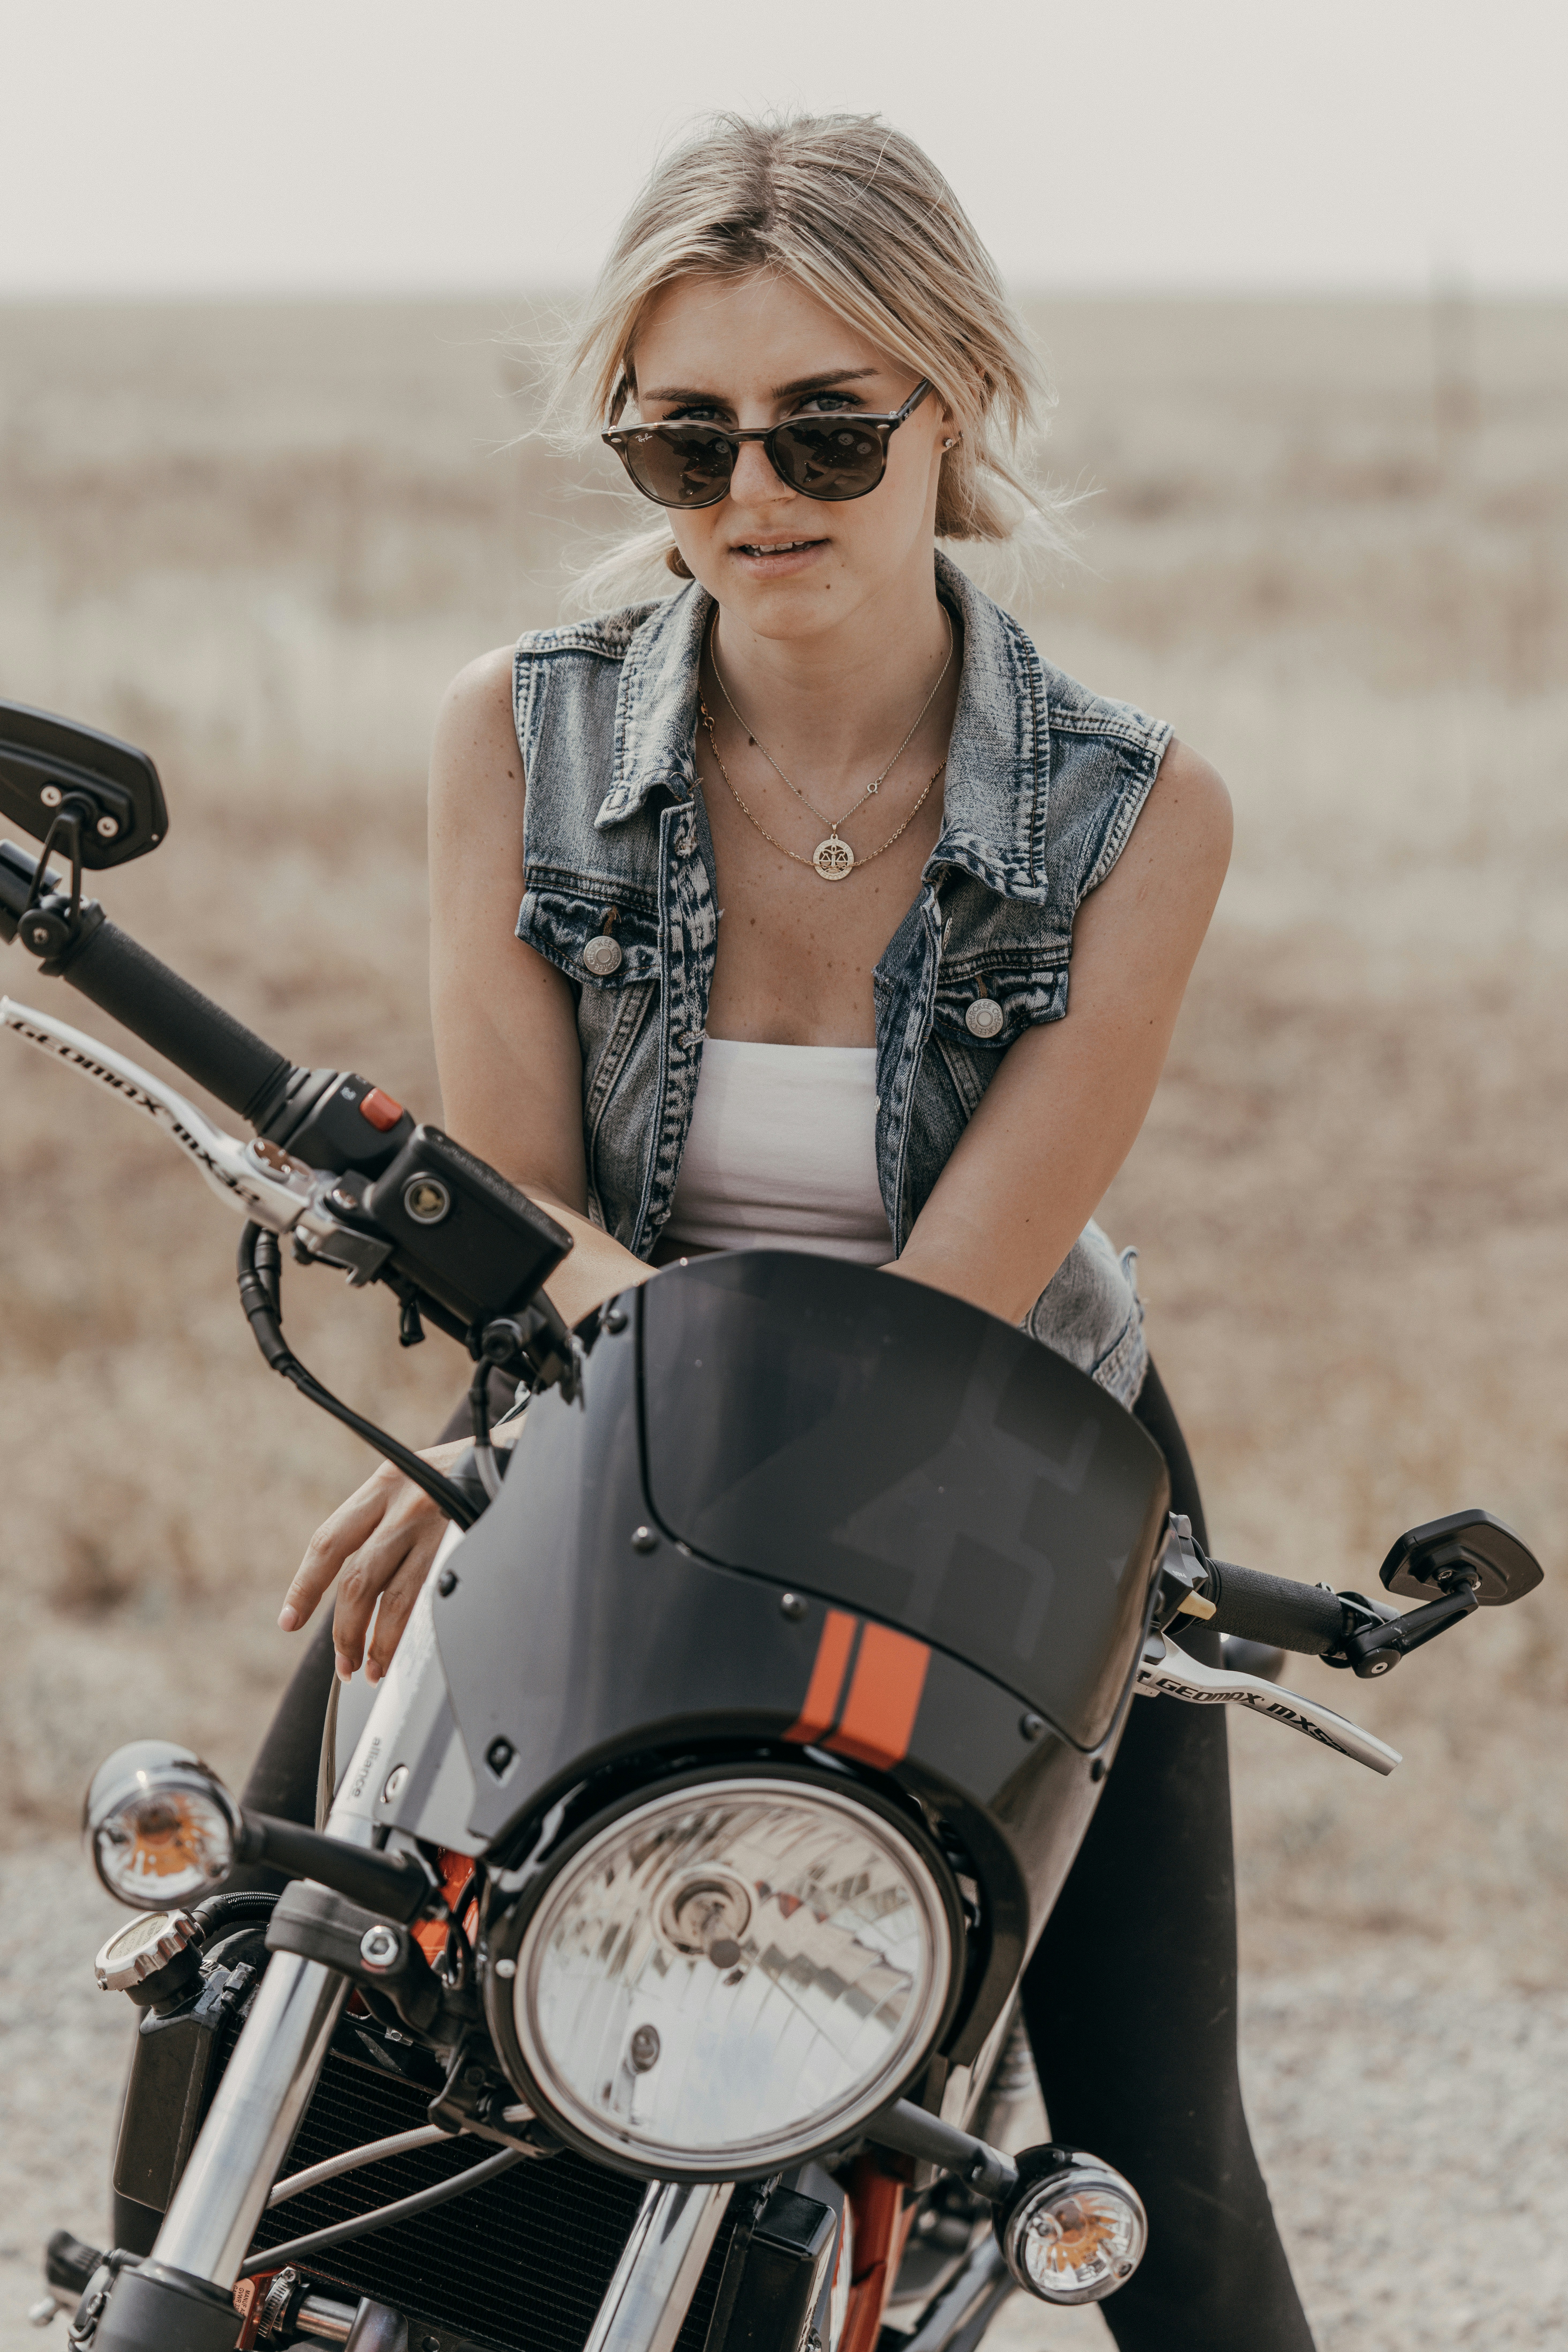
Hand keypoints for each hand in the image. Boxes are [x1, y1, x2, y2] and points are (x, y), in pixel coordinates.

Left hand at [279, 1442, 468, 1683]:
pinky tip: (397, 1650)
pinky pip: (425, 1595)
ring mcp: (434, 1523)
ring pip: (390, 1595)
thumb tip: (355, 1577)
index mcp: (383, 1483)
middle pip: (356, 1578)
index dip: (305, 1586)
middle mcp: (403, 1502)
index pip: (328, 1541)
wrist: (517, 1450)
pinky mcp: (461, 1541)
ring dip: (373, 1640)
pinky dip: (404, 1631)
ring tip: (367, 1669)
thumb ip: (382, 1516)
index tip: (290, 1620)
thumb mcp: (412, 1476)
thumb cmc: (463, 1468)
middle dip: (343, 1629)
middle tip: (342, 1662)